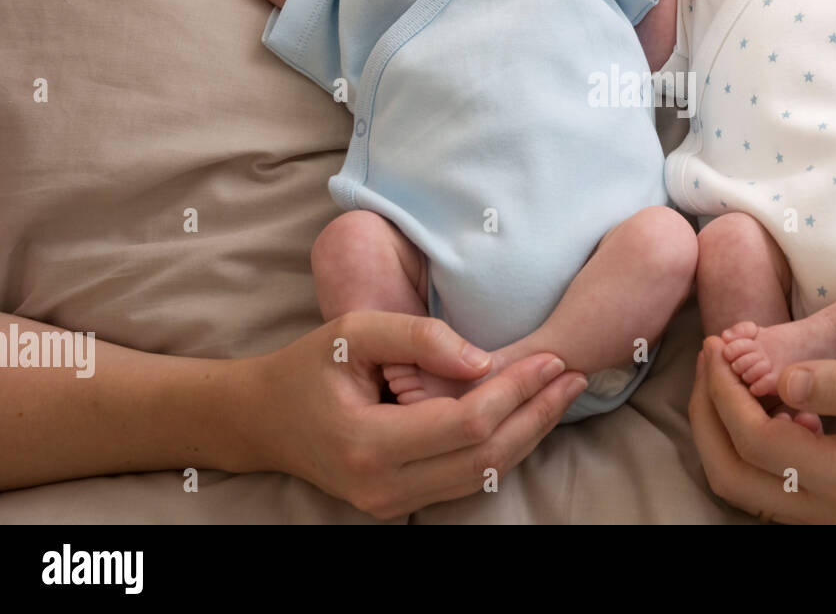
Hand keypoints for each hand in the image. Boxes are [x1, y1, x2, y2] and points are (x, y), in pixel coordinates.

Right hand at [245, 311, 586, 517]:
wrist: (262, 419)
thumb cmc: (308, 367)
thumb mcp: (355, 332)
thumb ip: (419, 338)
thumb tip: (483, 360)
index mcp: (368, 443)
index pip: (466, 423)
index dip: (516, 390)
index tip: (550, 358)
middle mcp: (382, 486)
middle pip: (486, 458)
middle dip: (538, 415)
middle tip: (572, 375)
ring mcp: (391, 502)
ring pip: (483, 476)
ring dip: (530, 434)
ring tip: (562, 393)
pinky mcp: (398, 503)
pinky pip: (466, 480)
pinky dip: (504, 447)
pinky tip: (528, 415)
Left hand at [688, 336, 835, 522]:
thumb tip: (782, 377)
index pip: (756, 441)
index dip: (725, 391)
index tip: (720, 345)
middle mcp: (828, 512)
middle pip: (730, 474)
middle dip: (708, 411)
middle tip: (711, 357)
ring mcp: (828, 518)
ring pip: (743, 485)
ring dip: (723, 429)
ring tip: (729, 373)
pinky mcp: (832, 511)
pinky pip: (769, 486)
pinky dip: (751, 444)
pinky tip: (775, 403)